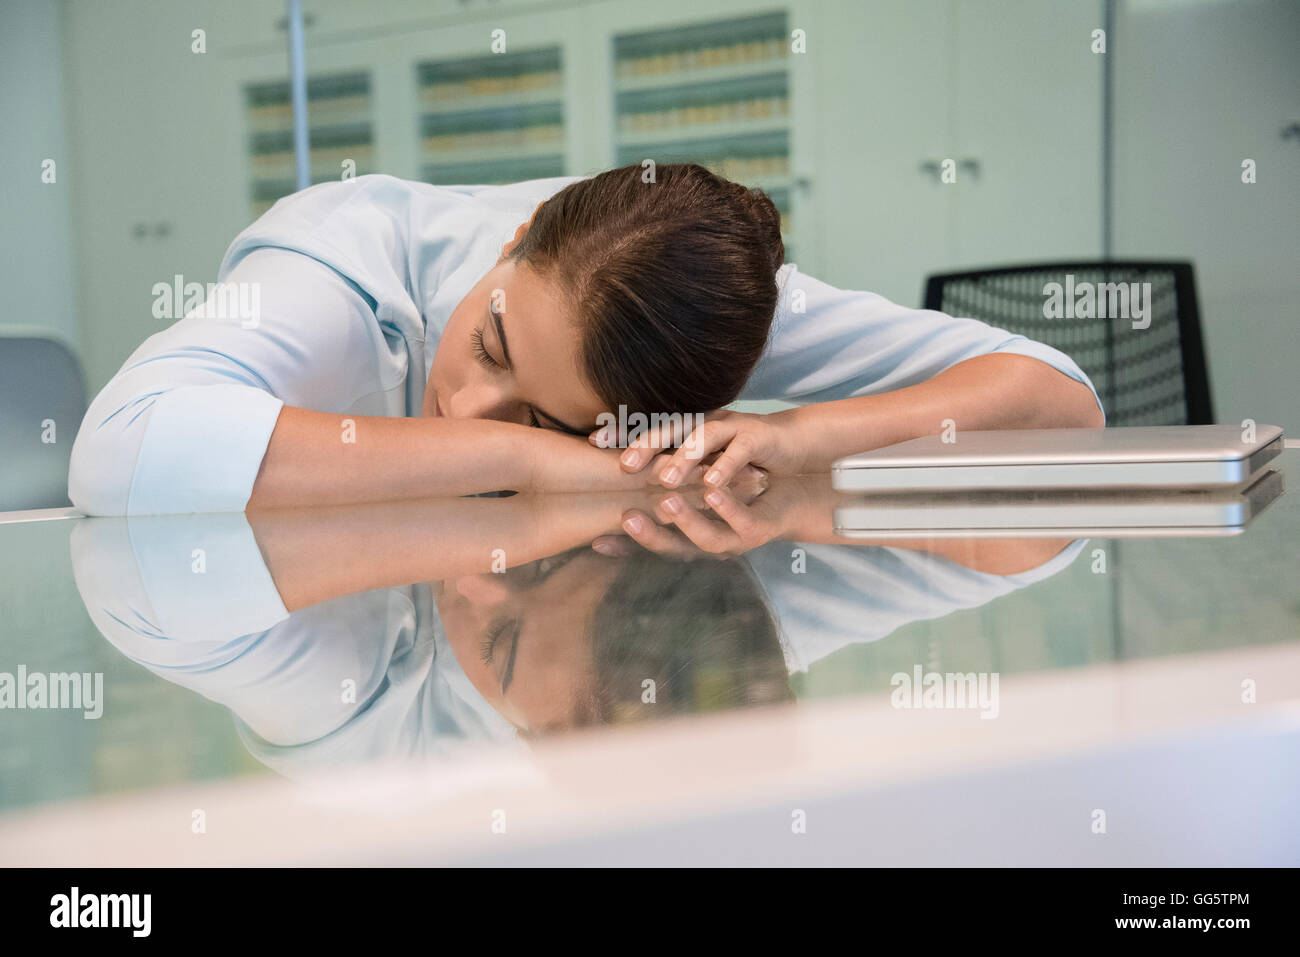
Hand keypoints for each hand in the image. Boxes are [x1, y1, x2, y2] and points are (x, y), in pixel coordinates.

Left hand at [590, 408, 805, 490]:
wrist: (792, 445)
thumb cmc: (741, 458)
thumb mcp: (703, 462)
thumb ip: (675, 468)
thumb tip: (633, 478)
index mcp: (687, 428)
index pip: (650, 426)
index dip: (622, 431)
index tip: (592, 442)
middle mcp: (704, 422)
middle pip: (670, 427)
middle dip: (644, 443)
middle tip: (622, 465)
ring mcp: (731, 426)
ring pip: (702, 436)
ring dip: (682, 458)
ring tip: (665, 481)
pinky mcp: (758, 437)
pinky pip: (739, 450)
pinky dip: (725, 466)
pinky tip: (712, 485)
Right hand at [592, 472, 814, 561]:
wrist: (792, 492)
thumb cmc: (736, 485)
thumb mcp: (695, 483)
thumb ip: (662, 482)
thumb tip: (615, 472)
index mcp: (687, 535)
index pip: (650, 543)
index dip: (624, 546)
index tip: (596, 542)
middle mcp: (707, 544)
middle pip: (672, 546)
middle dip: (649, 534)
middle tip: (625, 517)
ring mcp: (734, 540)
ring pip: (706, 537)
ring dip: (686, 520)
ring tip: (667, 499)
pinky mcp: (760, 529)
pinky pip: (741, 520)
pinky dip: (727, 507)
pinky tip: (713, 488)